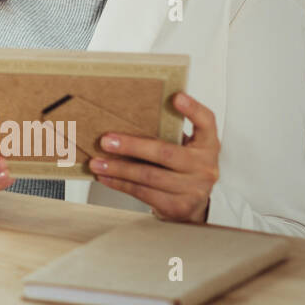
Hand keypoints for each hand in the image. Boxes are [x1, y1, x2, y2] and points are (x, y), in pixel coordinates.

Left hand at [87, 92, 218, 222]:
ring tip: (97, 163)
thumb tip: (124, 115)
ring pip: (149, 176)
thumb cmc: (180, 167)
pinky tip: (106, 177)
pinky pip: (144, 193)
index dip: (193, 109)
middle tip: (106, 141)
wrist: (193, 204)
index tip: (176, 97)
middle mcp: (205, 166)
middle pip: (165, 153)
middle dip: (132, 146)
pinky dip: (120, 184)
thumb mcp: (182, 147)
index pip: (206, 122)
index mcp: (207, 144)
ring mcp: (194, 189)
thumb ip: (167, 132)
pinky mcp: (179, 207)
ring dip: (118, 169)